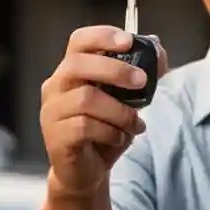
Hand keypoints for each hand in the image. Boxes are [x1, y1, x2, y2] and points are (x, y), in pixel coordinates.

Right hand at [40, 26, 166, 194]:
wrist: (85, 173)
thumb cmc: (102, 131)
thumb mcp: (125, 101)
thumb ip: (139, 75)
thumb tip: (158, 49)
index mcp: (71, 71)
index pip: (79, 41)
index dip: (102, 36)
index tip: (128, 41)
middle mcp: (55, 87)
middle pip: (78, 65)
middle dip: (115, 70)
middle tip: (142, 81)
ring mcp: (51, 112)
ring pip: (86, 99)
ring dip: (119, 111)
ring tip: (135, 124)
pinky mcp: (55, 137)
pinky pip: (84, 127)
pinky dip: (110, 131)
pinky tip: (119, 138)